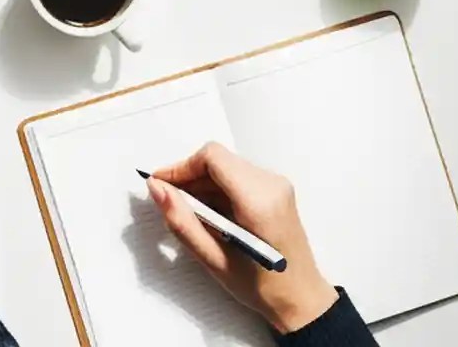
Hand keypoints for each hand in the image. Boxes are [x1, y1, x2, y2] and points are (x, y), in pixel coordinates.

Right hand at [148, 142, 337, 333]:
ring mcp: (277, 185)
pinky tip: (210, 216)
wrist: (301, 298)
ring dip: (201, 185)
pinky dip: (216, 190)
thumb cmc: (262, 287)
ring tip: (191, 216)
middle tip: (171, 204)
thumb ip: (182, 221)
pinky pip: (236, 177)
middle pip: (217, 160)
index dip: (180, 167)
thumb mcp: (214, 260)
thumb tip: (156, 188)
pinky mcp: (275, 190)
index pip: (212, 157)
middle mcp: (272, 184)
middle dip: (188, 177)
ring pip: (225, 167)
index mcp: (259, 201)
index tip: (160, 185)